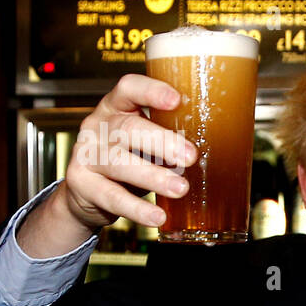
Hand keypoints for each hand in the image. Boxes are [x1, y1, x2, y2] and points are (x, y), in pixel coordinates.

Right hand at [61, 74, 195, 232]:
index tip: (177, 100)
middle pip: (127, 128)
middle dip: (162, 142)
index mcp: (116, 107)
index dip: (151, 91)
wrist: (86, 192)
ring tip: (181, 189)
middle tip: (190, 156)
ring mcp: (86, 154)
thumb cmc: (127, 158)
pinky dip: (137, 209)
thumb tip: (223, 145)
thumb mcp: (145, 142)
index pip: (129, 89)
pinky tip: (158, 216)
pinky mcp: (81, 184)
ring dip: (153, 177)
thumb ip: (170, 137)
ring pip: (119, 163)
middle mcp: (97, 126)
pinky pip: (111, 197)